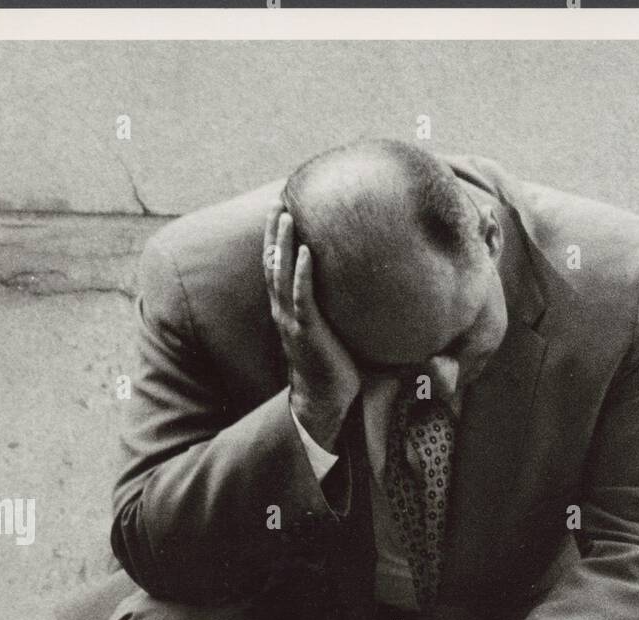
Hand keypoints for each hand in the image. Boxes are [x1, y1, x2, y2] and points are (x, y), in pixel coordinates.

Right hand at [263, 205, 359, 450]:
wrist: (325, 399)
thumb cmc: (332, 365)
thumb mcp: (330, 328)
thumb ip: (336, 306)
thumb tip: (365, 283)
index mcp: (287, 308)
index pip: (276, 266)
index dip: (275, 238)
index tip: (281, 209)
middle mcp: (283, 310)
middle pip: (273, 262)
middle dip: (275, 230)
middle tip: (279, 199)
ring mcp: (292, 320)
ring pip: (281, 274)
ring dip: (284, 243)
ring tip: (288, 214)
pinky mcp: (306, 330)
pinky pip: (302, 297)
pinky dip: (302, 273)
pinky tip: (306, 251)